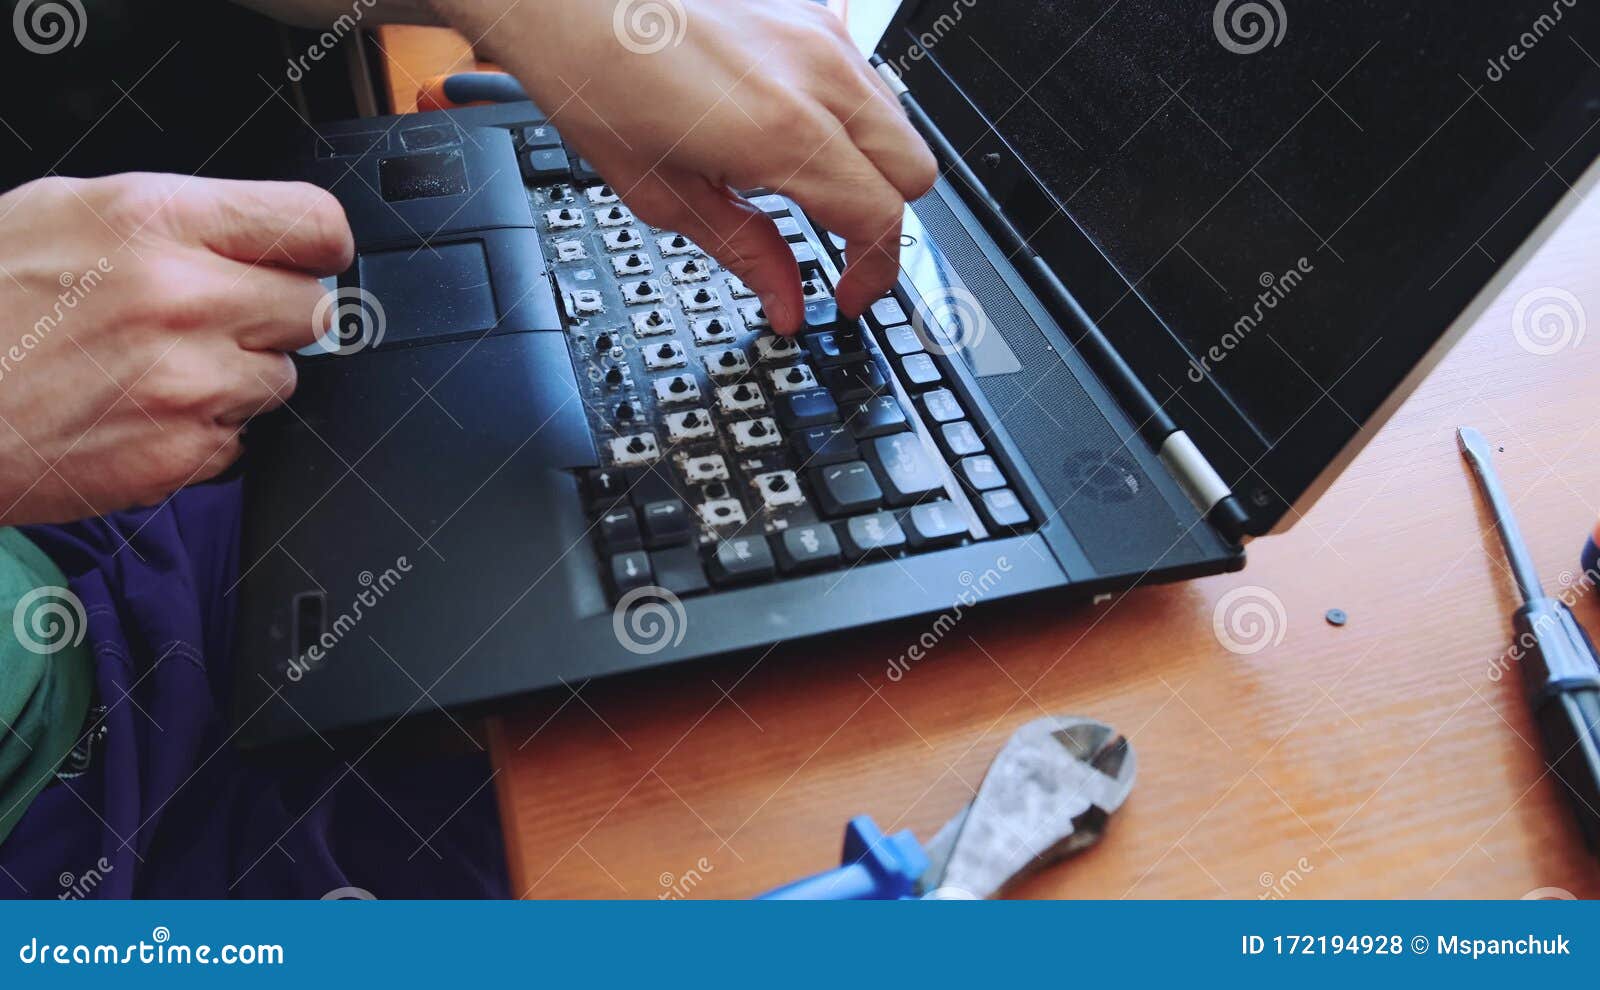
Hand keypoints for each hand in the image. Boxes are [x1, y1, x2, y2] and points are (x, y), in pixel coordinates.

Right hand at [0, 173, 352, 525]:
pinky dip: (200, 430)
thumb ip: (182, 220)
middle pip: (312, 309)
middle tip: (211, 318)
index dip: (321, 244)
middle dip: (273, 313)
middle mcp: (184, 299)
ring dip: (237, 375)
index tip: (313, 256)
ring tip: (154, 367)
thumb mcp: (70, 212)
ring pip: (280, 380)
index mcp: (156, 221)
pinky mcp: (181, 454)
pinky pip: (238, 438)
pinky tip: (136, 411)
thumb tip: (261, 235)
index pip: (314, 224)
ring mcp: (189, 384)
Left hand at [434, 0, 937, 332]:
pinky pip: (867, 76)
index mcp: (782, 132)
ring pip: (900, 121)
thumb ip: (746, 252)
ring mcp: (821, 32)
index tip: (848, 297)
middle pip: (916, 172)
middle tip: (838, 251)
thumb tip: (789, 303)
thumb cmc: (594, 76)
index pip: (880, 218)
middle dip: (885, 222)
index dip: (873, 273)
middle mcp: (817, 75)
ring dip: (873, 167)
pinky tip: (800, 128)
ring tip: (811, 187)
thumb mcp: (662, 193)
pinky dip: (852, 116)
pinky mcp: (812, 8)